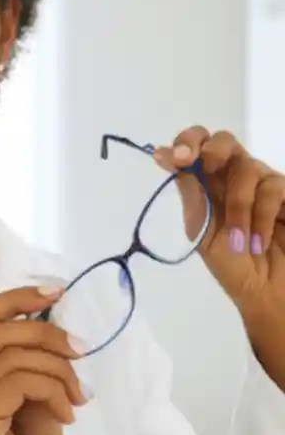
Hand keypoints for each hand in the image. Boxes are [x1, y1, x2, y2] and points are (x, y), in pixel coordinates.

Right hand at [0, 287, 89, 434]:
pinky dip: (53, 389)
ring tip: (78, 394)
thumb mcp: (30, 397)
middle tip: (80, 348)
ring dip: (56, 368)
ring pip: (10, 354)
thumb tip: (51, 316)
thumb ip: (28, 361)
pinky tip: (67, 413)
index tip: (54, 291)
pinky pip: (19, 380)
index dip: (15, 298)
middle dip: (44, 331)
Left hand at [154, 127, 284, 387]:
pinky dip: (262, 216)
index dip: (185, 142)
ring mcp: (264, 184)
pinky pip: (273, 188)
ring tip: (239, 241)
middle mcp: (235, 177)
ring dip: (238, 206)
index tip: (173, 157)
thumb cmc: (234, 266)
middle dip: (211, 150)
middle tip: (204, 167)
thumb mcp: (203, 232)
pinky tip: (259, 241)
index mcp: (208, 185)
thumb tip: (162, 155)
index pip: (195, 147)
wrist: (269, 294)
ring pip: (247, 167)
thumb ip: (191, 194)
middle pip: (223, 140)